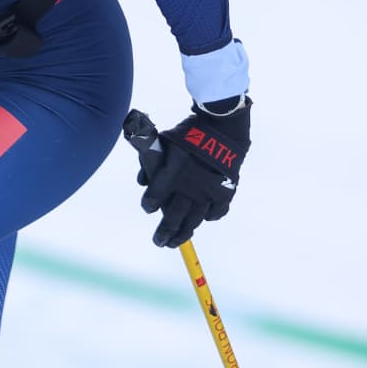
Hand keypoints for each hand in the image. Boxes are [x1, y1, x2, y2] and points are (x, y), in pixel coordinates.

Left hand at [122, 100, 249, 248]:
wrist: (223, 125)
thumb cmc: (189, 132)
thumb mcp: (164, 141)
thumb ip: (149, 161)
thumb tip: (141, 181)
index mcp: (172, 173)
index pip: (155, 198)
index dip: (149, 205)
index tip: (148, 208)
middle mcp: (189, 187)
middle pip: (174, 217)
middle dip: (164, 232)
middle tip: (159, 242)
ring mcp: (208, 192)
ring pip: (194, 220)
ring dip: (183, 233)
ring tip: (175, 242)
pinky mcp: (225, 192)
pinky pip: (217, 212)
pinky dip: (210, 217)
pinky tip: (203, 220)